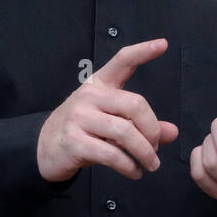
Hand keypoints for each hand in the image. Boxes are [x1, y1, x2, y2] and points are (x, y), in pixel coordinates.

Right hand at [37, 38, 178, 182]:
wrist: (44, 148)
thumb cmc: (83, 130)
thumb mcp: (110, 121)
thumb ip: (142, 125)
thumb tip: (173, 132)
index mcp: (99, 84)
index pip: (122, 61)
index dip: (142, 52)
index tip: (162, 44)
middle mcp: (89, 96)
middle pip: (135, 105)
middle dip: (152, 130)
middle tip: (156, 148)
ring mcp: (79, 118)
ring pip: (125, 132)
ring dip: (144, 152)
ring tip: (151, 164)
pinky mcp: (74, 142)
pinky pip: (111, 154)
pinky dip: (129, 166)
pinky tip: (134, 172)